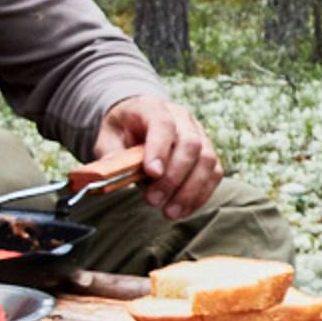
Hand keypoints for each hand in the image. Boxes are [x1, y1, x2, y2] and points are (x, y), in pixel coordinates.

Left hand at [99, 93, 222, 220]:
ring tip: (169, 212)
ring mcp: (199, 133)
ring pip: (207, 160)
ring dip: (189, 191)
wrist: (137, 123)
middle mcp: (181, 118)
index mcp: (152, 108)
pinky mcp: (208, 152)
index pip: (163, 124)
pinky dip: (200, 195)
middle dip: (173, 178)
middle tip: (154, 201)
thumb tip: (110, 177)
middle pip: (190, 144)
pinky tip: (183, 210)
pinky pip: (214, 173)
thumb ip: (111, 157)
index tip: (151, 174)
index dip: (160, 149)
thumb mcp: (107, 140)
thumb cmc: (122, 133)